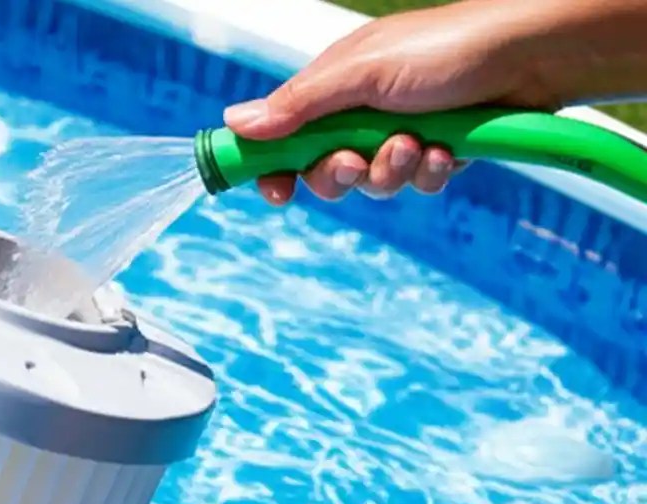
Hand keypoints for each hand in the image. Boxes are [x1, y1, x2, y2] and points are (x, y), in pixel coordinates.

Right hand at [224, 1, 563, 204]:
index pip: (283, 135)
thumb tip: (236, 123)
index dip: (275, 167)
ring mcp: (399, 133)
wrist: (530, 55)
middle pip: (324, 171)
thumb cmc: (446, 48)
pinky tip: (447, 151)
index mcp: (333, 88)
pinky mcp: (437, 152)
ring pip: (371, 184)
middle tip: (356, 160)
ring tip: (417, 145)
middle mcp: (361, 112)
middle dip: (340, 174)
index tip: (275, 191)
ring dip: (390, 171)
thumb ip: (298, 105)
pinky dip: (429, 173)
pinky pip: (416, 185)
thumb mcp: (361, 74)